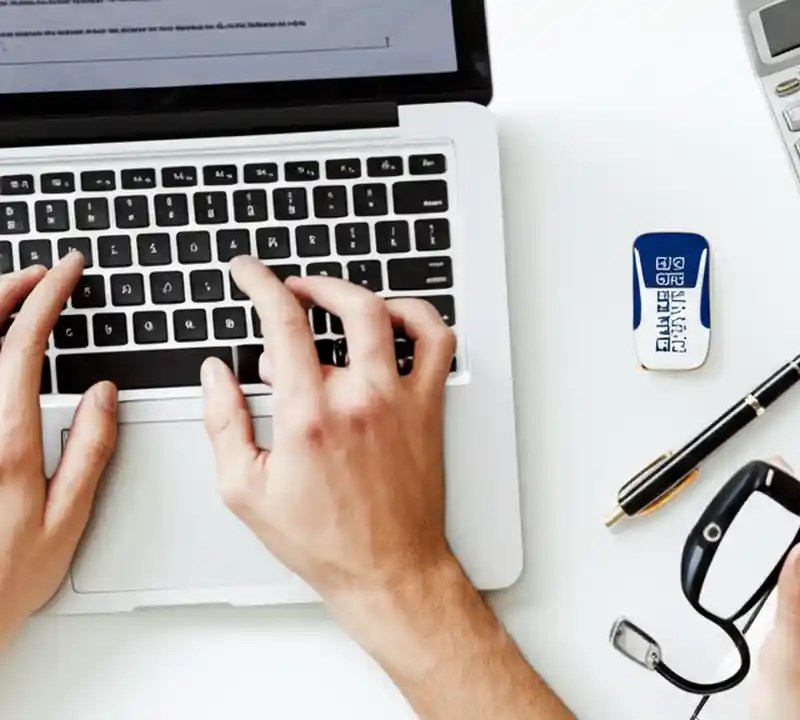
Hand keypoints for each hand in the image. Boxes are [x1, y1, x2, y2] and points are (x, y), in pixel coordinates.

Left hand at [0, 257, 117, 646]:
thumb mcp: (67, 520)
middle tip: (40, 275)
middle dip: (8, 290)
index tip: (67, 273)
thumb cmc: (5, 579)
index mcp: (5, 442)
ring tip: (11, 300)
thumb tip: (102, 394)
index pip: (22, 347)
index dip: (47, 298)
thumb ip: (89, 450)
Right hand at [199, 257, 457, 609]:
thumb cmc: (323, 539)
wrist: (387, 569)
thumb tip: (214, 372)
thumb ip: (223, 422)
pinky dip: (419, 317)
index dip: (260, 284)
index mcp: (308, 417)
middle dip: (305, 286)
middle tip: (287, 289)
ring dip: (356, 294)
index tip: (248, 272)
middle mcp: (359, 399)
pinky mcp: (429, 408)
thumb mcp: (244, 490)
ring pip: (388, 315)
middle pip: (340, 306)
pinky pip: (438, 342)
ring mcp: (401, 400)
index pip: (282, 323)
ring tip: (333, 298)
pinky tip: (394, 319)